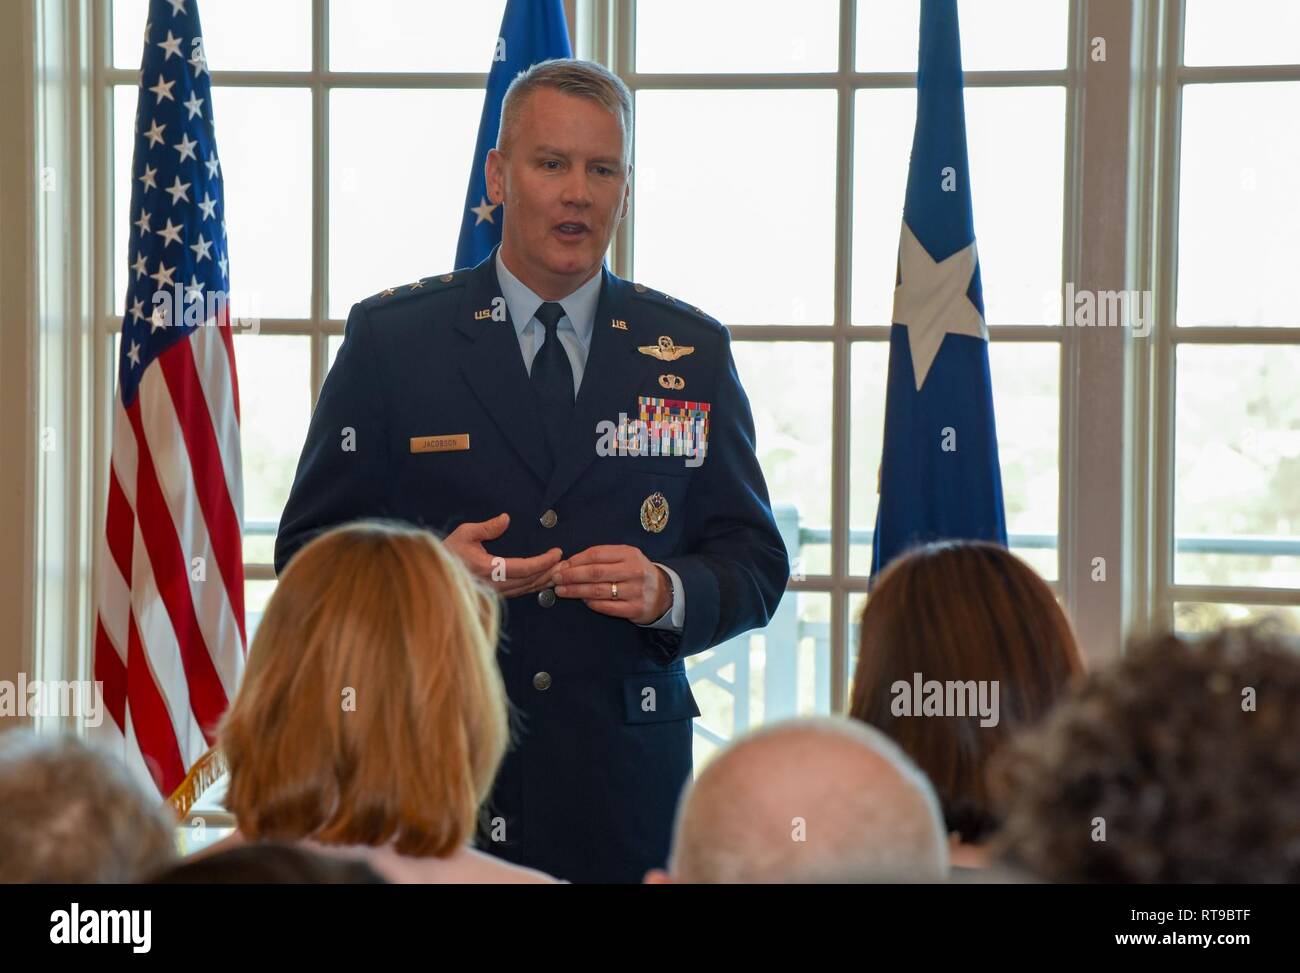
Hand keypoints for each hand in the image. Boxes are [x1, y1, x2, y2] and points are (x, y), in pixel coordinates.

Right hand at [443, 513, 561, 597]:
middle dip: (551, 572)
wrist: (432, 577)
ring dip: (545, 580)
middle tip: (567, 563)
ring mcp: (495, 593)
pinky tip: (544, 580)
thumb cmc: (447, 553)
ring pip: (527, 589)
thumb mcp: (464, 534)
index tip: (557, 553)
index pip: (525, 568)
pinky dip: (535, 585)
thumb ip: (487, 527)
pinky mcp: (495, 595)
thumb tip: (505, 518)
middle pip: (531, 581)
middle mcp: (495, 585)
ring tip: (560, 570)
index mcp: (489, 569)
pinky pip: (520, 592)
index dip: (544, 562)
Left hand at [553, 545, 671, 624]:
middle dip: (571, 576)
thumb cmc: (636, 573)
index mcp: (629, 554)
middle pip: (596, 572)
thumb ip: (601, 558)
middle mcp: (634, 571)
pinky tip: (582, 601)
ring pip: (599, 591)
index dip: (576, 560)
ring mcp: (636, 591)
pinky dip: (592, 604)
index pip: (597, 554)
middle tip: (556, 579)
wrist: (663, 593)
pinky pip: (607, 607)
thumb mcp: (625, 558)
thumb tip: (569, 564)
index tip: (561, 565)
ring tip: (562, 591)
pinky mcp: (635, 609)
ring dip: (576, 591)